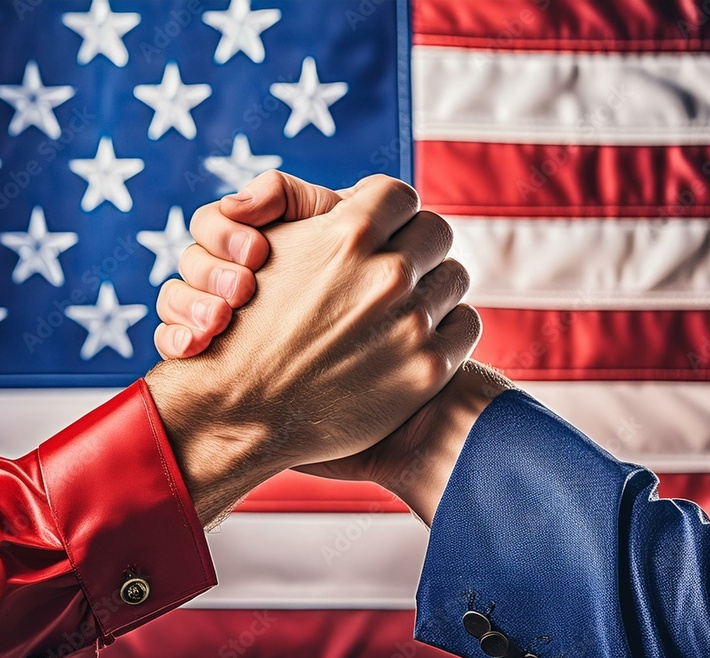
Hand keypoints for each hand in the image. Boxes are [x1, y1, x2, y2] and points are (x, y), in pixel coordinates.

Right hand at [145, 174, 481, 525]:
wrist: (243, 409)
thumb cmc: (247, 324)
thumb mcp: (269, 248)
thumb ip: (317, 210)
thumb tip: (361, 197)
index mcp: (350, 233)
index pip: (400, 194)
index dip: (387, 211)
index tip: (379, 229)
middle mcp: (388, 274)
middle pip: (435, 231)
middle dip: (413, 245)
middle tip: (391, 268)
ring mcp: (412, 324)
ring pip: (454, 277)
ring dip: (432, 285)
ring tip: (402, 304)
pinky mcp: (428, 369)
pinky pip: (465, 324)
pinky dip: (447, 327)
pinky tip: (416, 337)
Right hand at [154, 171, 341, 357]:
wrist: (358, 322)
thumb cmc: (345, 257)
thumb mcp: (321, 214)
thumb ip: (280, 194)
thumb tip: (234, 205)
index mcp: (239, 234)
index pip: (208, 223)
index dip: (224, 233)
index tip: (258, 253)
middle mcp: (219, 269)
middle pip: (189, 261)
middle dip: (213, 272)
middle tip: (243, 290)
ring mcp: (207, 308)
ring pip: (171, 298)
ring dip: (191, 306)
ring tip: (219, 321)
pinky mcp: (201, 347)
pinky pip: (167, 340)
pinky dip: (175, 340)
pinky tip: (195, 346)